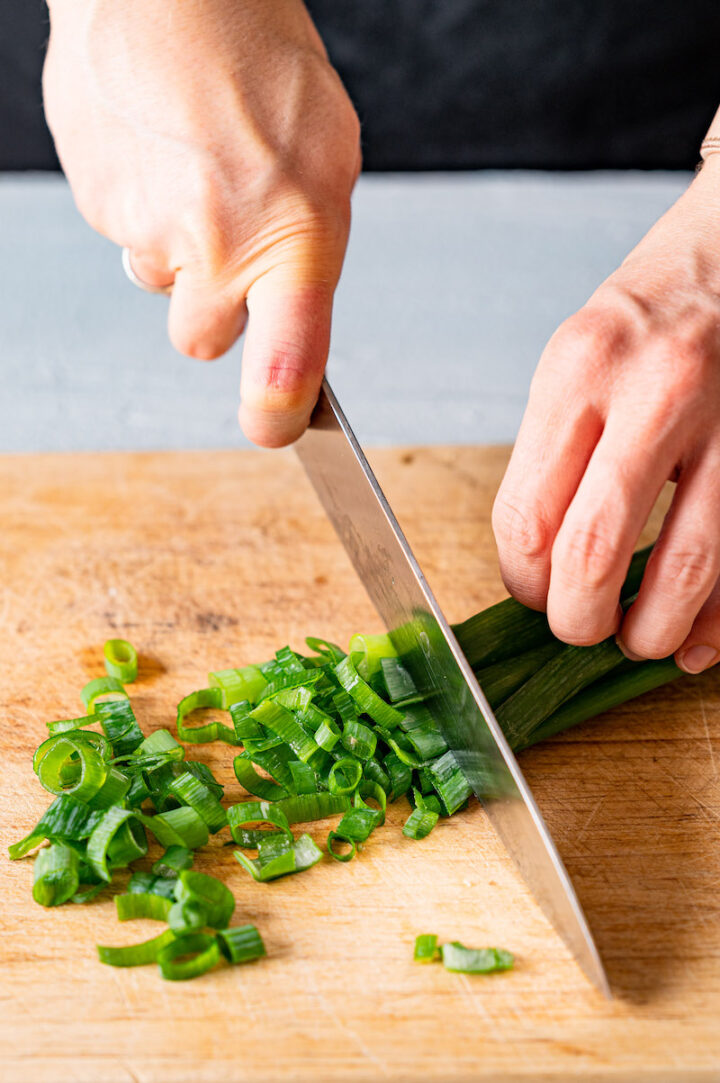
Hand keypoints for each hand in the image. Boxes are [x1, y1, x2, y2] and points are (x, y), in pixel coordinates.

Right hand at [43, 0, 360, 445]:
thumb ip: (309, 250)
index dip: (278, 411)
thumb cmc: (259, 58)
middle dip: (215, 310)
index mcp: (292, 238)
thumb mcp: (328, 156)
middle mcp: (216, 248)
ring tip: (198, 169)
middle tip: (230, 244)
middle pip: (200, 341)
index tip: (275, 426)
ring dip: (181, 248)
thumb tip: (289, 322)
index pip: (285, 364)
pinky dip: (146, 206)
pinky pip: (127, 234)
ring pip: (162, 282)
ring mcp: (146, 230)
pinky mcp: (96, 204)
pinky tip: (163, 151)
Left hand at [492, 154, 719, 672]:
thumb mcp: (579, 358)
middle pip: (593, 548)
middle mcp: (655, 391)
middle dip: (578, 619)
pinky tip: (698, 637)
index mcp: (580, 370)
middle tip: (579, 631)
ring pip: (688, 565)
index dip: (522, 578)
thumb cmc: (654, 309)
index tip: (531, 593)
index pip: (526, 513)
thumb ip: (557, 454)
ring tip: (638, 643)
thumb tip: (541, 562)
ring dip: (653, 628)